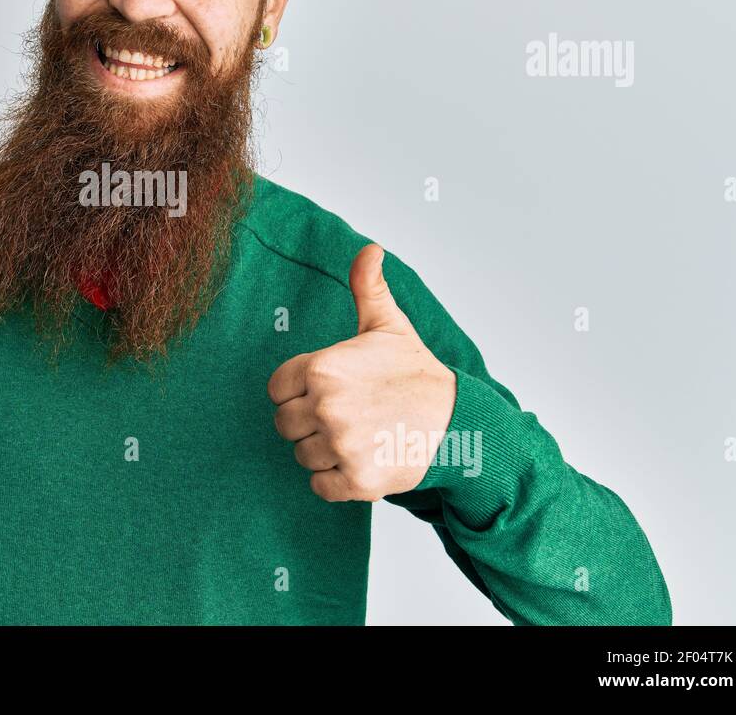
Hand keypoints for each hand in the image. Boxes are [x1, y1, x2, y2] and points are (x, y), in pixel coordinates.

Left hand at [268, 243, 457, 501]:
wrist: (459, 423)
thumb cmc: (416, 375)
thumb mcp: (389, 326)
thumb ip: (367, 288)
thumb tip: (370, 250)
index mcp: (323, 367)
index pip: (277, 389)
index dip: (298, 391)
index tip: (326, 392)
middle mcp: (326, 406)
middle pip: (284, 425)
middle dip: (308, 423)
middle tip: (344, 417)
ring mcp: (340, 445)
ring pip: (301, 456)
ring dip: (323, 452)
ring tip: (358, 436)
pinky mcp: (355, 480)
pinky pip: (319, 486)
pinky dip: (335, 480)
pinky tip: (360, 460)